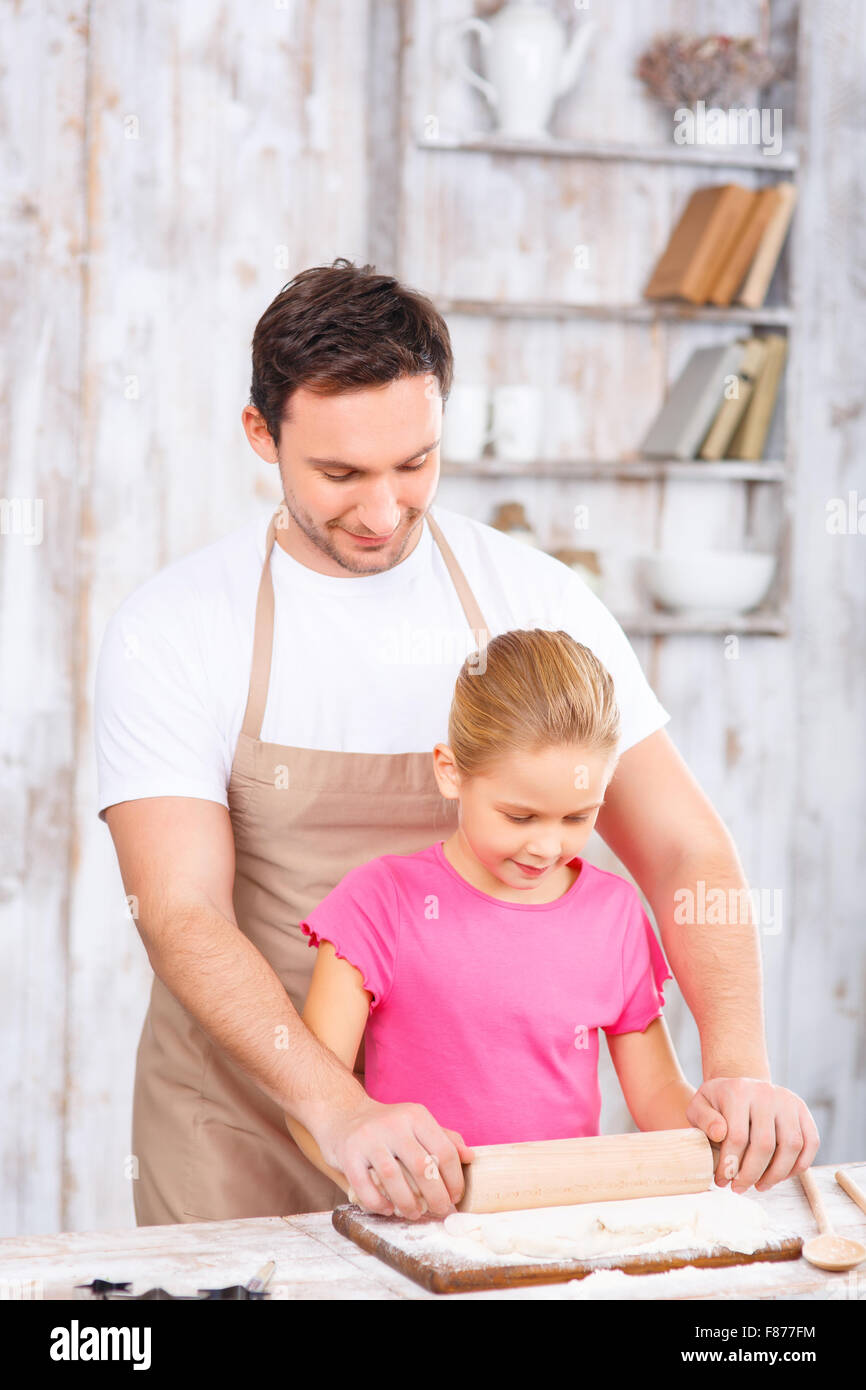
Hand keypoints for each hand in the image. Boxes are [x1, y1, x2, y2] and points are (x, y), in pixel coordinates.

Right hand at [312, 1097, 473, 1219]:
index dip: (455, 1180)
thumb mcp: (416, 1123)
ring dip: (408, 1204)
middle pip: (422, 1167)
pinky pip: (365, 1186)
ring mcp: (369, 1138)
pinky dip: (379, 1204)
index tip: (455, 1197)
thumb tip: (470, 1157)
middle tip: (440, 1212)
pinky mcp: (348, 1153)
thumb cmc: (387, 1126)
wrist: (342, 1114)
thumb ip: (444, 1138)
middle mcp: (393, 1123)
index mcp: (415, 1115)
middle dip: (436, 1197)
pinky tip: (388, 1209)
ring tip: (414, 1214)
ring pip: (393, 1178)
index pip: (445, 1150)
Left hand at [686, 1078, 819, 1192]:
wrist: (741, 1088)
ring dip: (776, 1174)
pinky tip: (779, 1176)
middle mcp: (767, 1093)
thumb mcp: (699, 1106)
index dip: (730, 1166)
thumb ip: (703, 1119)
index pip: (737, 1136)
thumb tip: (720, 1133)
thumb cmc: (717, 1104)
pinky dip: (798, 1166)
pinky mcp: (803, 1111)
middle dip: (751, 1174)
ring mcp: (788, 1101)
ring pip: (792, 1146)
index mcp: (738, 1091)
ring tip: (759, 1185)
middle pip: (765, 1144)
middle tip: (739, 1188)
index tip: (722, 1181)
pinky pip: (810, 1143)